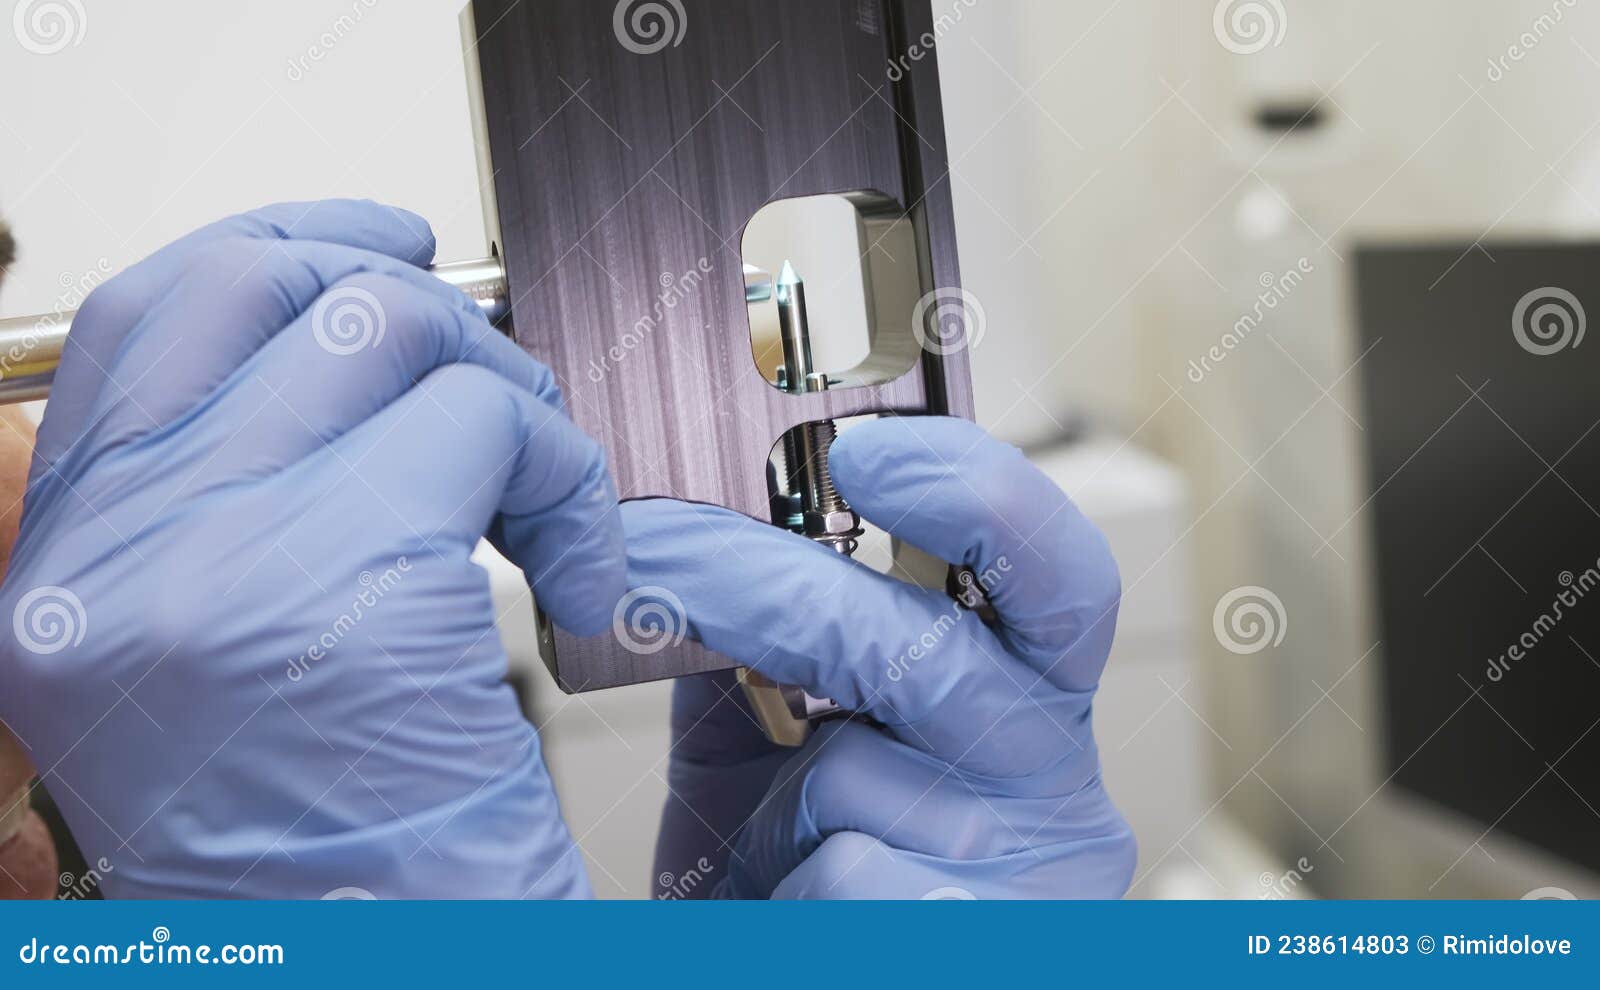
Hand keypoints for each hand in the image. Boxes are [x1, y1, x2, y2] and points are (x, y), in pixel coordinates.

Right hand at [0, 201, 623, 897]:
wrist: (362, 977)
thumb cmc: (324, 850)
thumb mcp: (214, 660)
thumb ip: (239, 498)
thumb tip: (344, 346)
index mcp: (71, 562)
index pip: (156, 311)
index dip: (285, 245)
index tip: (385, 245)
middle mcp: (115, 551)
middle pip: (275, 291)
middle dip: (423, 312)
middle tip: (502, 393)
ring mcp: (219, 556)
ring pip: (398, 337)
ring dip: (515, 401)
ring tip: (549, 510)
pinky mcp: (350, 580)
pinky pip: (497, 427)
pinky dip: (576, 485)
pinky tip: (588, 587)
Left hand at [635, 416, 1134, 898]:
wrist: (794, 973)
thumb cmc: (786, 867)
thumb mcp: (776, 734)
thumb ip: (776, 640)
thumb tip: (709, 528)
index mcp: (1022, 698)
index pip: (1057, 575)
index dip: (978, 496)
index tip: (860, 454)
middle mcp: (1058, 776)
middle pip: (933, 651)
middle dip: (762, 594)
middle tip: (654, 558)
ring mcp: (1041, 873)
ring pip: (863, 770)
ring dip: (774, 802)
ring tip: (761, 853)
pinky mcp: (986, 941)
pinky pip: (846, 879)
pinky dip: (782, 892)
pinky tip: (793, 917)